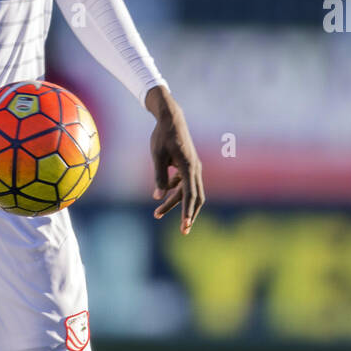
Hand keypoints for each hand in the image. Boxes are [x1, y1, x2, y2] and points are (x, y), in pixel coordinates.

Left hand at [144, 85, 204, 234]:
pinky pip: (184, 184)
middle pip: (194, 197)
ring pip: (188, 192)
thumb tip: (158, 196)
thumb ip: (158, 177)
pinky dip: (175, 191)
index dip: (187, 212)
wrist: (171, 119)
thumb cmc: (162, 136)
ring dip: (176, 204)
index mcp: (188, 167)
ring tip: (157, 214)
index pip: (189, 194)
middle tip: (182, 231)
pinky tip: (162, 194)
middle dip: (187, 214)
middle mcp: (195, 169)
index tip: (185, 225)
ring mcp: (193, 167)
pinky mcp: (188, 166)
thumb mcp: (156, 156)